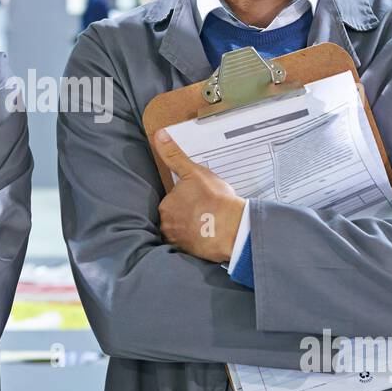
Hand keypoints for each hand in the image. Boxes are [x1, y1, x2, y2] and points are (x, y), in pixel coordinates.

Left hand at [152, 128, 244, 262]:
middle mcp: (167, 226)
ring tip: (210, 223)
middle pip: (175, 217)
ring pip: (183, 232)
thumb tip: (159, 135)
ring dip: (192, 228)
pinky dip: (199, 242)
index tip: (199, 198)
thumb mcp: (194, 172)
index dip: (186, 199)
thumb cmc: (214, 199)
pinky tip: (210, 236)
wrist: (232, 229)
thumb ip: (174, 155)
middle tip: (206, 210)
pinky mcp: (192, 254)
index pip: (172, 201)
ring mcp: (179, 242)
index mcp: (165, 206)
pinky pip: (192, 245)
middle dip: (187, 214)